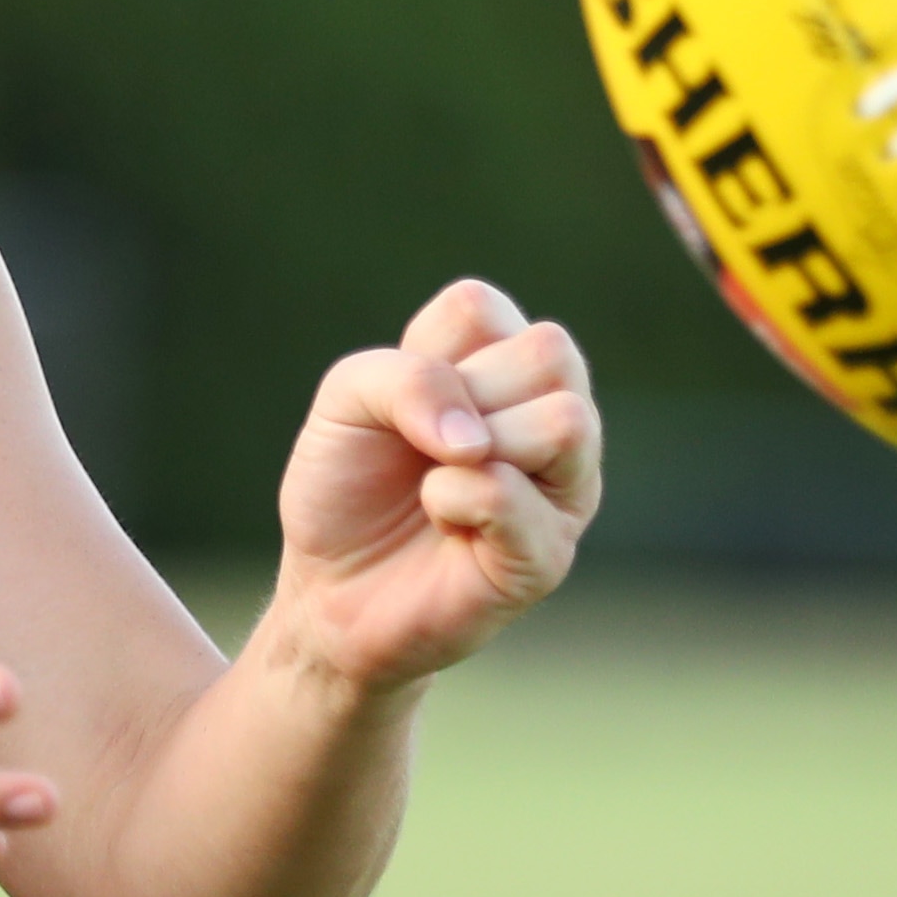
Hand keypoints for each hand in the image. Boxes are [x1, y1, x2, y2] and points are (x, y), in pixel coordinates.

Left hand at [263, 281, 601, 694]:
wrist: (329, 589)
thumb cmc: (348, 488)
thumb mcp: (344, 404)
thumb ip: (401, 379)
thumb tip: (473, 437)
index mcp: (504, 365)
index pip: (481, 307)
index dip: (424, 350)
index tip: (400, 402)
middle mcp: (550, 416)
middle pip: (550, 351)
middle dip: (464, 392)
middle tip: (426, 445)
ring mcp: (563, 487)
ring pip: (566, 422)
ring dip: (474, 446)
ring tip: (439, 481)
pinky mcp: (549, 554)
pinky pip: (512, 497)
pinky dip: (453, 500)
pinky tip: (443, 522)